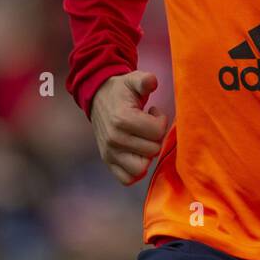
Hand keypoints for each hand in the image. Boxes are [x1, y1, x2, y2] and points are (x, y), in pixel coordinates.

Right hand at [90, 71, 169, 185]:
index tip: (153, 112)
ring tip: (143, 141)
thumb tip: (152, 82)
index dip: (161, 121)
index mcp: (122, 119)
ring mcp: (109, 153)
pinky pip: (126, 179)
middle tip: (148, 125)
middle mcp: (114, 139)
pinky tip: (138, 154)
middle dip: (155, 137)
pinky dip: (136, 171)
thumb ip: (144, 80)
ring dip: (147, 155)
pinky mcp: (108, 161)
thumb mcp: (133, 80)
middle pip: (152, 150)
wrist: (98, 98)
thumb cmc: (121, 90)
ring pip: (141, 168)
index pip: (157, 132)